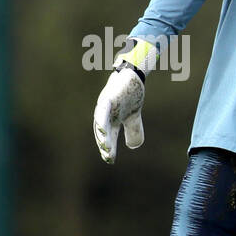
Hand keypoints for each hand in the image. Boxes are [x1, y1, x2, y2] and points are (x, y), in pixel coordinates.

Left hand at [93, 38, 155, 163]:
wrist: (134, 75)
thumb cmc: (131, 94)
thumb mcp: (134, 117)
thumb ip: (133, 131)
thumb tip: (133, 146)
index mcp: (112, 120)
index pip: (109, 136)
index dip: (108, 148)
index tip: (110, 160)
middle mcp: (106, 114)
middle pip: (103, 131)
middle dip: (105, 144)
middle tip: (107, 156)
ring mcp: (105, 105)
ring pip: (101, 122)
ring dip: (102, 133)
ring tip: (105, 145)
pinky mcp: (108, 97)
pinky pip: (103, 110)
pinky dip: (102, 120)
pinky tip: (103, 129)